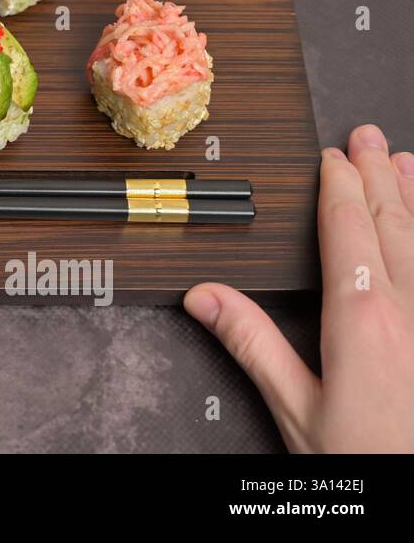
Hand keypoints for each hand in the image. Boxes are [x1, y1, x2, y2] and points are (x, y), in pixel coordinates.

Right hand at [184, 124, 413, 452]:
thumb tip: (205, 296)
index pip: (349, 232)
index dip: (338, 188)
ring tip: (406, 163)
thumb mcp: (297, 408)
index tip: (332, 159)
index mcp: (363, 320)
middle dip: (378, 175)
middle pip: (394, 223)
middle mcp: (413, 311)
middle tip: (368, 137)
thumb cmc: (372, 461)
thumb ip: (253, 345)